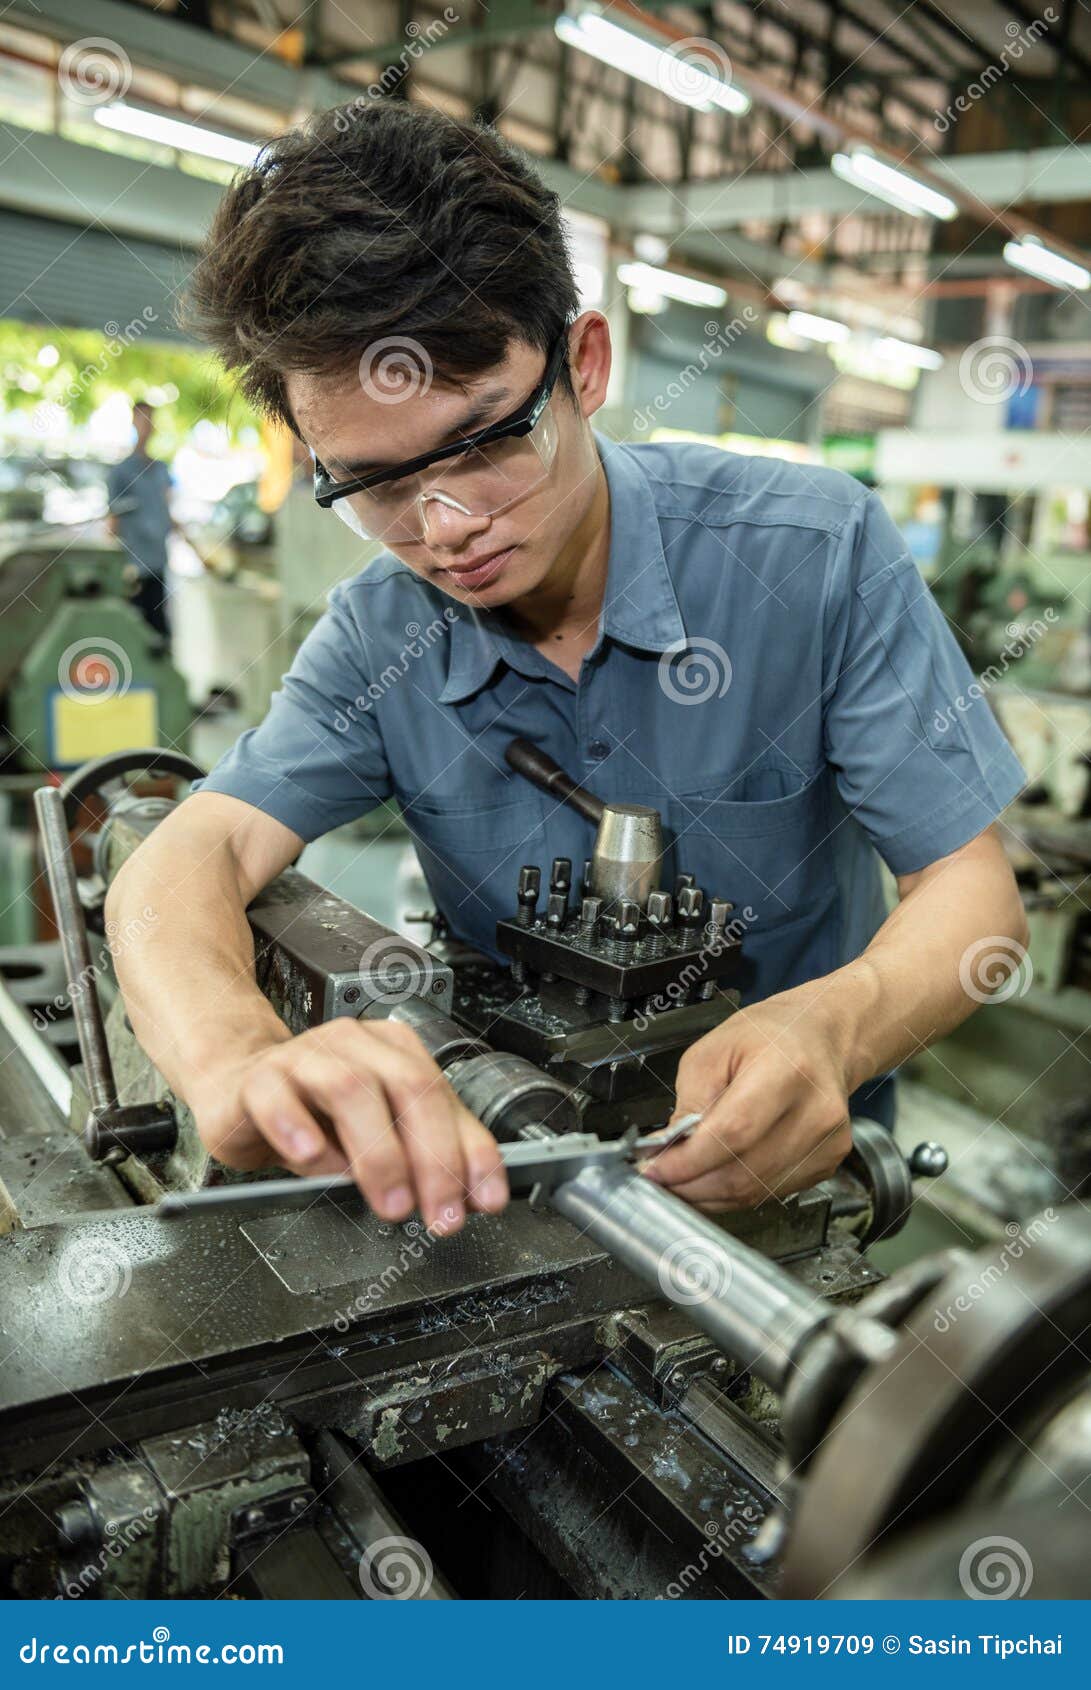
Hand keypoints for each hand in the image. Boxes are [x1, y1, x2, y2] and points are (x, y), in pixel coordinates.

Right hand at [186, 1017, 507, 1233]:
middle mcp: (355, 1045)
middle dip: (430, 1156)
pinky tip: (312, 1158)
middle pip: (408, 1086)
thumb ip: (425, 1156)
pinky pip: (278, 1098)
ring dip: (378, 1152)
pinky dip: (298, 1130)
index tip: (481, 1200)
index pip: (445, 1096)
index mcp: (394, 1051)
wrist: (237, 1086)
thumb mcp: (379, 1130)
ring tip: (390, 1199)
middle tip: (434, 1211)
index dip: (470, 1151)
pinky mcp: (258, 1080)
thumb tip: (470, 1198)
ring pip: (350, 1088)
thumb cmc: (313, 1111)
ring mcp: (305, 1056)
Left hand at [643, 991, 853, 1212]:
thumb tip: (670, 1149)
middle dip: (691, 1183)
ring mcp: (826, 1141)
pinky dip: (736, 1191)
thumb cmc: (768, 1036)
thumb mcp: (711, 1052)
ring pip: (754, 1191)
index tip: (655, 1169)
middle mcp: (815, 1110)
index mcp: (786, 1070)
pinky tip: (718, 1172)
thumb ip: (689, 1103)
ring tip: (685, 1175)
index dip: (688, 1161)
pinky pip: (770, 1192)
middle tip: (661, 1176)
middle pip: (743, 1172)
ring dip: (710, 1192)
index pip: (733, 1134)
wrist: (818, 1038)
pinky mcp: (827, 1162)